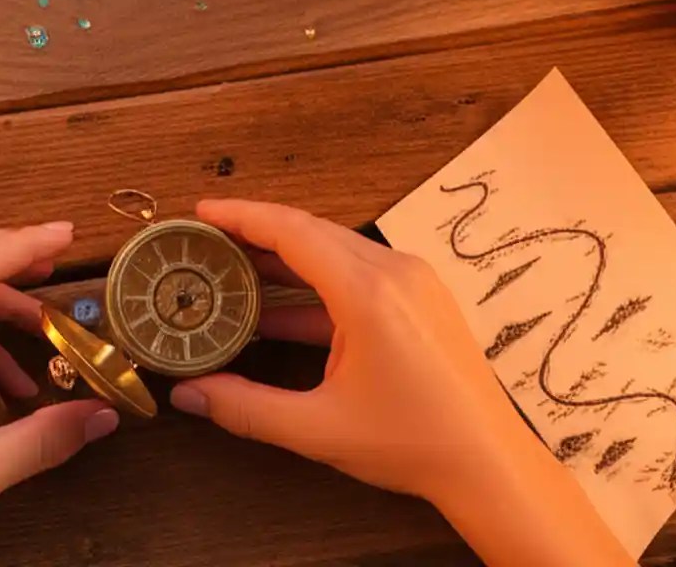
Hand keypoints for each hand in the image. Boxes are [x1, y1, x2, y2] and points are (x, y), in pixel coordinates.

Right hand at [169, 200, 631, 566]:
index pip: (292, 232)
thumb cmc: (413, 442)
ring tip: (234, 267)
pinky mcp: (421, 299)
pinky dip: (315, 282)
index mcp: (369, 293)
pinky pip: (358, 272)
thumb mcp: (317, 427)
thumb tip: (187, 393)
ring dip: (285, 257)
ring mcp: (413, 282)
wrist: (488, 462)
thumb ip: (245, 407)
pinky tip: (279, 309)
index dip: (241, 217)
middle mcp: (395, 272)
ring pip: (335, 251)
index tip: (201, 212)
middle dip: (256, 231)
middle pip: (312, 232)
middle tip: (207, 240)